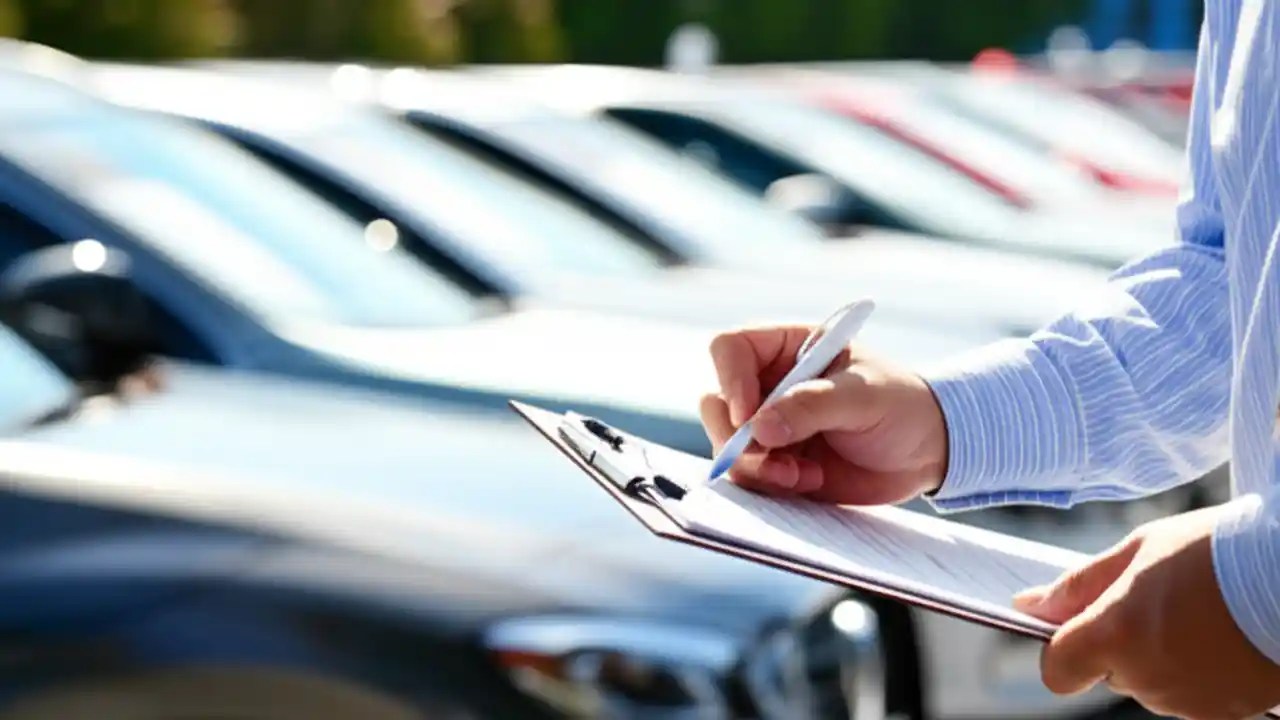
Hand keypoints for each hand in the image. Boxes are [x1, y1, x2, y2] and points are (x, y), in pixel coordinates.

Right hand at [699, 325, 947, 503]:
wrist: (929, 453)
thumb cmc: (903, 406)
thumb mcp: (863, 397)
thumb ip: (811, 406)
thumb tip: (758, 427)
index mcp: (789, 348)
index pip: (731, 348)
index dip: (730, 379)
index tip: (748, 416)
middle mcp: (770, 383)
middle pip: (717, 402)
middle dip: (736, 436)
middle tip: (770, 456)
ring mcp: (771, 426)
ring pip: (727, 445)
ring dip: (755, 467)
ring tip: (801, 476)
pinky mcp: (777, 462)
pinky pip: (748, 476)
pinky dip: (769, 485)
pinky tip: (808, 482)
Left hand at [1014, 506, 1279, 718]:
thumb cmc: (1218, 551)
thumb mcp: (1138, 550)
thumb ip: (1079, 586)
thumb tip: (1030, 605)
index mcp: (1116, 636)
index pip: (1057, 669)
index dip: (1061, 649)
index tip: (1076, 624)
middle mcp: (1147, 678)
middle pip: (1108, 670)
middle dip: (1120, 641)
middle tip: (1159, 599)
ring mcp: (1188, 701)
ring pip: (1150, 683)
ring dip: (1160, 656)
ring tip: (1199, 613)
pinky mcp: (1226, 713)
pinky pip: (1190, 694)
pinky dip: (1196, 671)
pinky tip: (1221, 636)